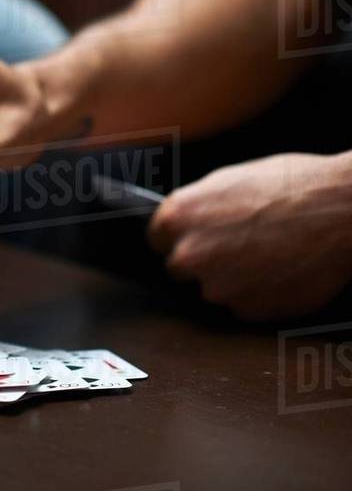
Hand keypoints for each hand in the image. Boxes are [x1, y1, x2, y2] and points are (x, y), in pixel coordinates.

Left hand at [149, 153, 351, 320]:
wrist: (342, 209)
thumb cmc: (292, 185)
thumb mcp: (229, 180)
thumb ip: (198, 208)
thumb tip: (187, 224)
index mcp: (177, 217)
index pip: (157, 240)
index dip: (179, 238)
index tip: (197, 238)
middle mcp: (189, 255)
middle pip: (181, 268)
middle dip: (204, 260)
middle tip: (240, 246)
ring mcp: (218, 287)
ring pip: (215, 289)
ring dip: (234, 279)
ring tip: (270, 255)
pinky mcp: (249, 310)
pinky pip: (245, 305)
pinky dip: (259, 294)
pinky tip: (283, 271)